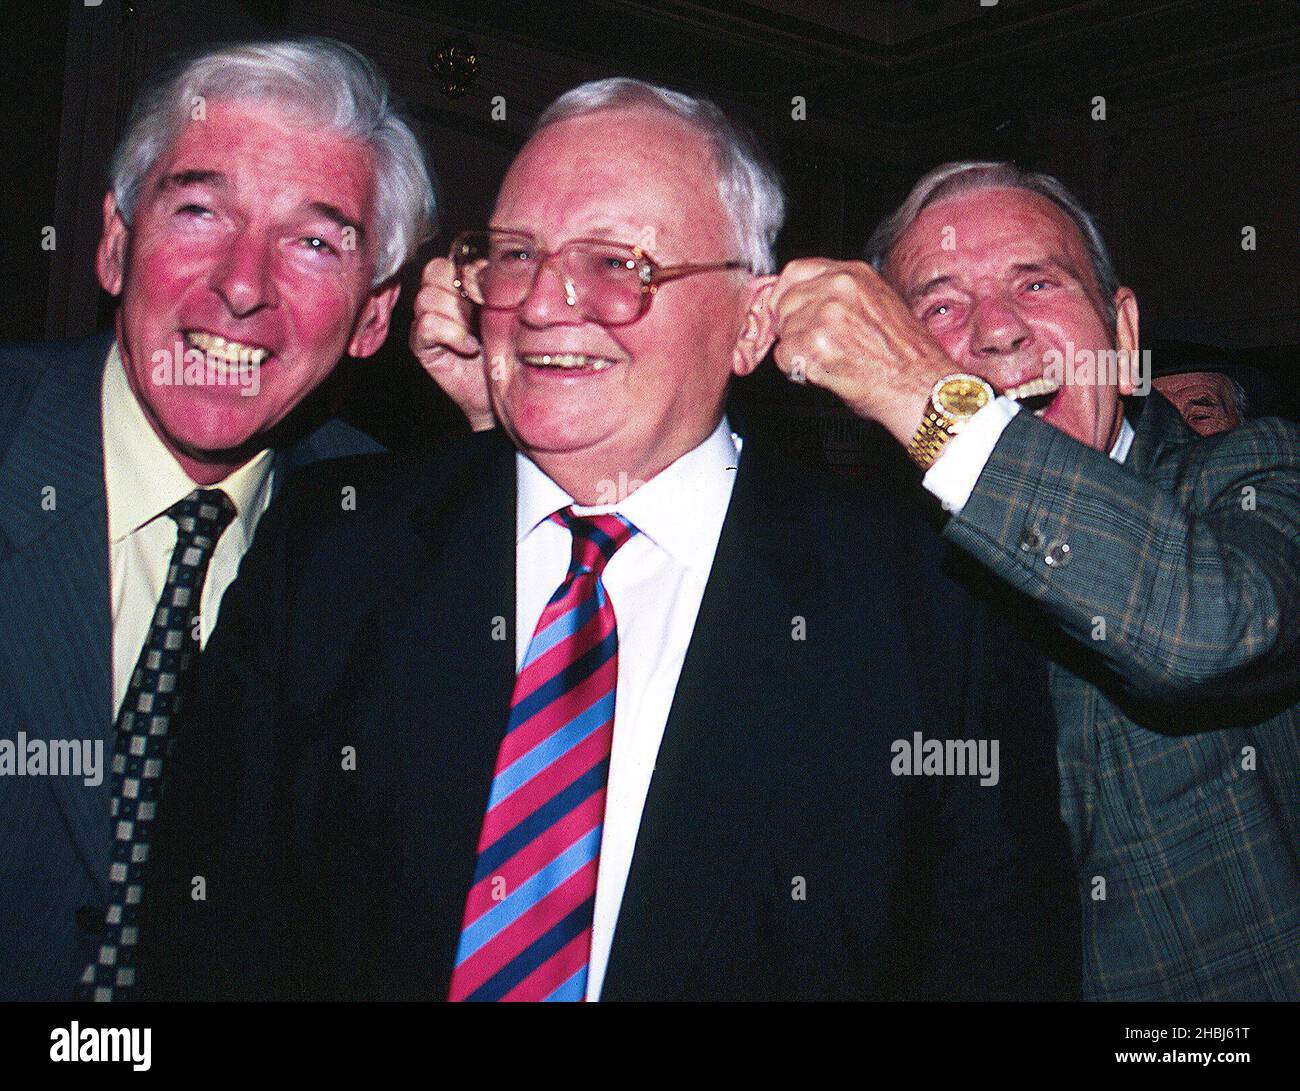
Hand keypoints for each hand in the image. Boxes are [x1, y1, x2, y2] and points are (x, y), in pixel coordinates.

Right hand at [410, 257, 493, 431]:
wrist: (503, 391)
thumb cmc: (508, 349)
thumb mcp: (510, 311)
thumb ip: (498, 285)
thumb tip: (491, 268)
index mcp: (462, 282)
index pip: (455, 258)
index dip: (475, 273)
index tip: (496, 295)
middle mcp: (442, 296)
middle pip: (435, 271)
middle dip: (463, 292)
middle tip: (485, 314)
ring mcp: (428, 318)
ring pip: (428, 297)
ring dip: (457, 316)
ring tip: (477, 335)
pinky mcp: (421, 343)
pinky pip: (426, 324)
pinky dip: (450, 334)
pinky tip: (469, 347)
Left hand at [768, 258, 952, 445]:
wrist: (921, 386)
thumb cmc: (907, 355)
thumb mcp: (879, 303)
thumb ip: (842, 295)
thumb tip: (806, 299)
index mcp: (854, 274)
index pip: (796, 271)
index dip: (786, 294)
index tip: (786, 310)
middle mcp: (838, 288)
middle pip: (784, 301)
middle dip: (790, 326)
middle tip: (813, 345)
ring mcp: (826, 315)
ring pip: (783, 331)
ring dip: (796, 350)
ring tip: (828, 360)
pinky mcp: (815, 345)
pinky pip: (783, 357)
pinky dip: (797, 370)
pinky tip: (824, 372)